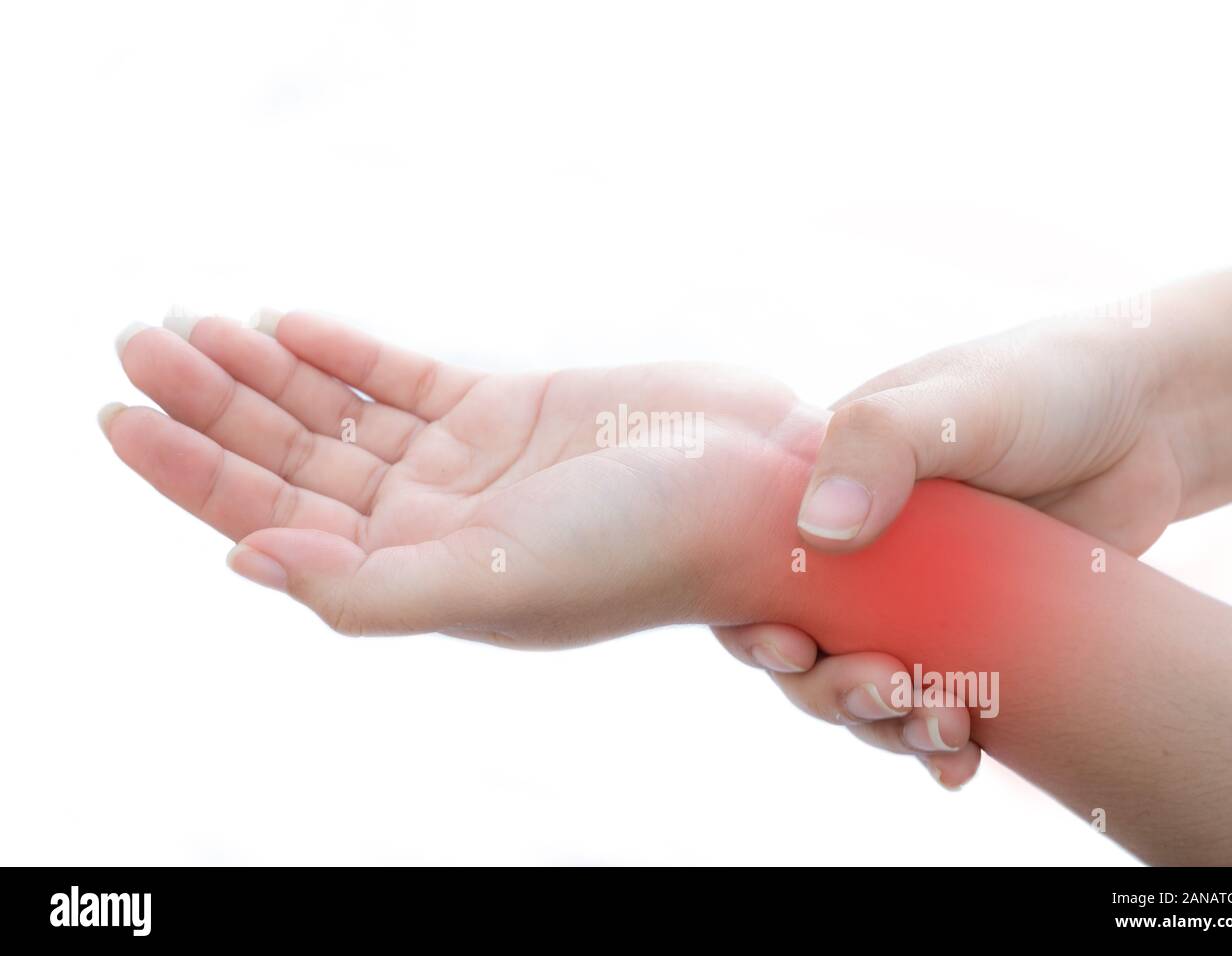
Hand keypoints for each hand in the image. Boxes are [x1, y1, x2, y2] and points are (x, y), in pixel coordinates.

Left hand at [101, 309, 822, 643]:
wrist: (761, 485)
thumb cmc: (646, 547)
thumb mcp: (503, 578)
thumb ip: (374, 589)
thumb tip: (245, 564)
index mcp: (421, 577)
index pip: (278, 525)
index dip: (196, 478)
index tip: (122, 419)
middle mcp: (433, 525)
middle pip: (294, 463)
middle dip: (212, 410)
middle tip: (136, 347)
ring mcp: (468, 465)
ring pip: (337, 416)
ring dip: (263, 372)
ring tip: (187, 325)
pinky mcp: (506, 409)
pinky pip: (402, 379)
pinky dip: (343, 352)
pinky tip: (286, 323)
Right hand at [717, 307, 1183, 786]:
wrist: (1150, 418)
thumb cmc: (1041, 385)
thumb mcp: (956, 399)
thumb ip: (881, 444)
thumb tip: (817, 533)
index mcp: (825, 489)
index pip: (756, 571)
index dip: (753, 623)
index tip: (792, 649)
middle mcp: (860, 555)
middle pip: (810, 649)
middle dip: (834, 690)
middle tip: (890, 692)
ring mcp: (916, 602)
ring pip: (871, 688)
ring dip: (887, 727)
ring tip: (944, 732)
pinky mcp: (973, 638)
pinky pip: (938, 702)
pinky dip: (939, 744)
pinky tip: (960, 764)